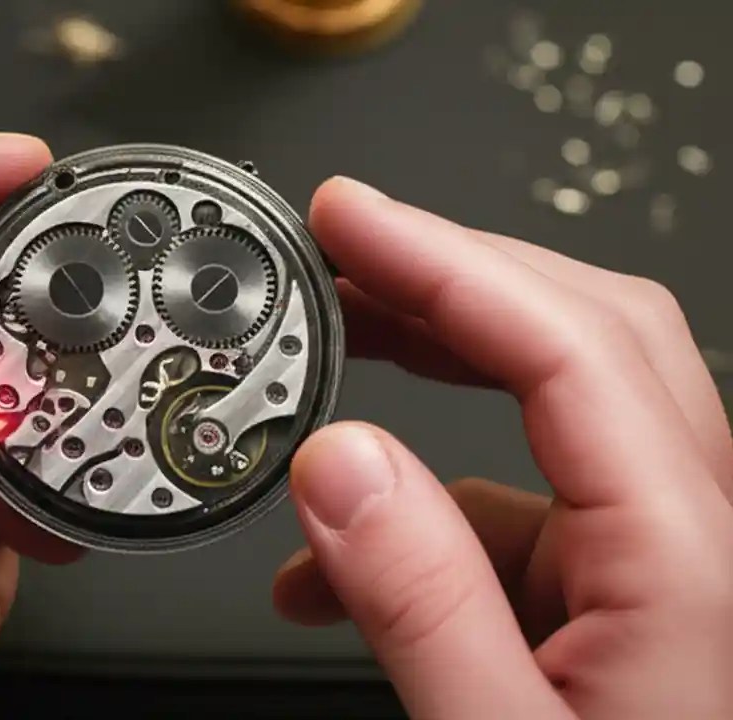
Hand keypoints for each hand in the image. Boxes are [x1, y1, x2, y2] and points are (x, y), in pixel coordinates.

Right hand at [273, 179, 732, 718]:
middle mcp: (701, 538)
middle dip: (448, 279)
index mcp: (692, 563)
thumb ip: (422, 606)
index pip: (563, 344)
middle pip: (582, 335)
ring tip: (327, 368)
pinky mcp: (626, 596)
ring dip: (430, 383)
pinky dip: (426, 506)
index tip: (348, 220)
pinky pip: (527, 510)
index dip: (446, 258)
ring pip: (553, 414)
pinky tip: (334, 566)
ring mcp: (668, 561)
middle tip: (339, 254)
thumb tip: (337, 464)